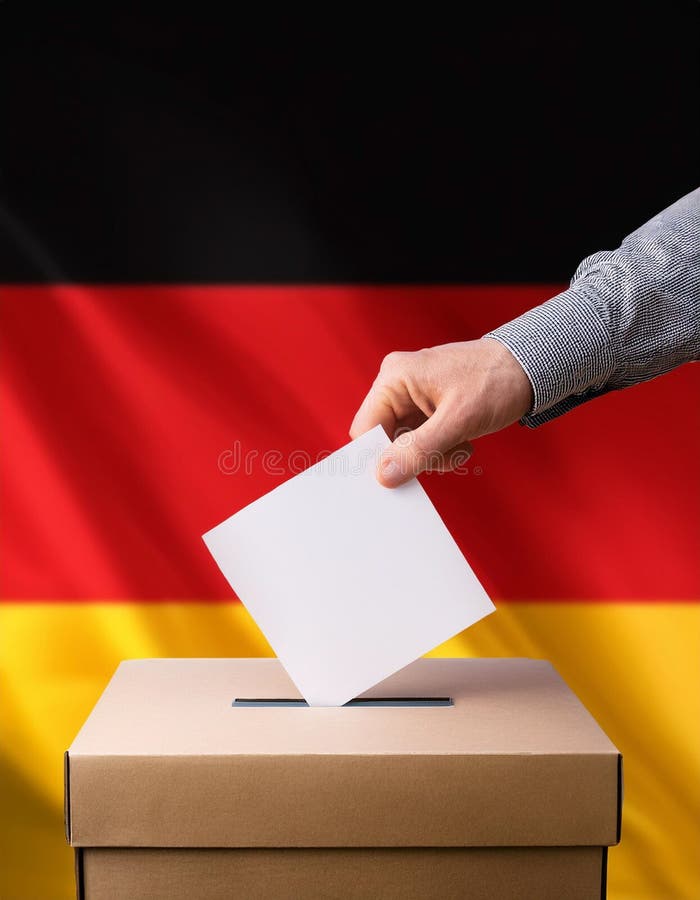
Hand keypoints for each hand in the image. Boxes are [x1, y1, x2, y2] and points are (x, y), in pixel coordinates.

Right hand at [349, 338, 532, 486]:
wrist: (529, 369)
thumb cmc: (497, 381)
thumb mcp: (458, 421)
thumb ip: (419, 450)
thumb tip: (384, 475)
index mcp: (395, 377)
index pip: (366, 428)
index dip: (379, 455)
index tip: (402, 475)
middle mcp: (398, 384)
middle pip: (386, 438)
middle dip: (414, 456)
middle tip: (445, 456)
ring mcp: (412, 396)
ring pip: (404, 444)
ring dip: (432, 454)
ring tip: (461, 445)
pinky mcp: (427, 407)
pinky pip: (420, 439)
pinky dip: (440, 448)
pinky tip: (462, 441)